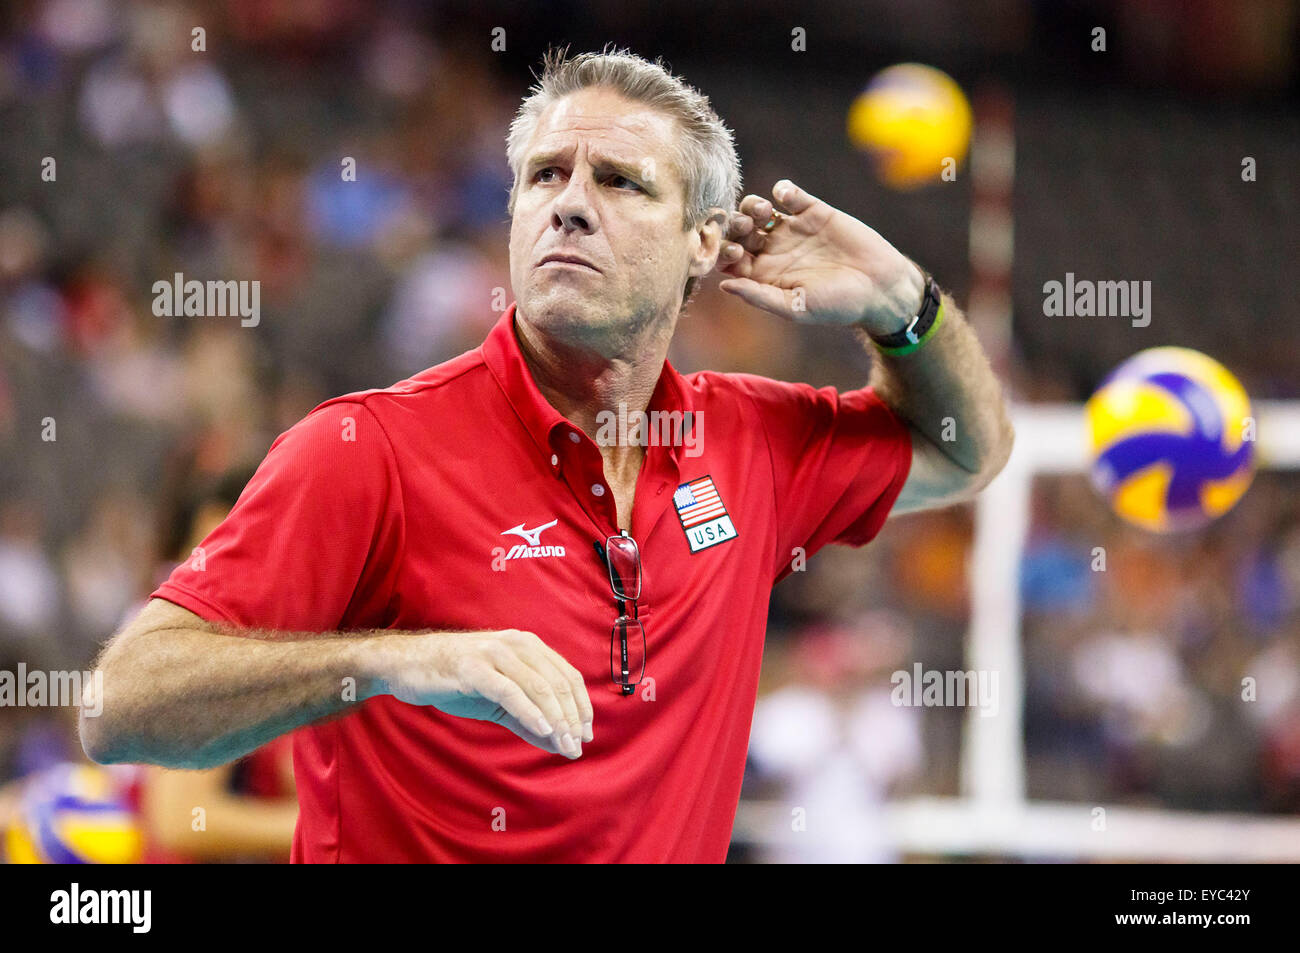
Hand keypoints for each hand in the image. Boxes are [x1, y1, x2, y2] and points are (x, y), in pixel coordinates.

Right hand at [374, 629, 593, 759]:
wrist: (408, 665)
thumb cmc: (457, 679)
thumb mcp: (499, 700)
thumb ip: (529, 719)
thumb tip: (561, 744)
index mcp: (528, 646)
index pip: (566, 676)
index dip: (581, 706)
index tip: (586, 735)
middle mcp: (516, 644)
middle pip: (557, 683)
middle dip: (572, 719)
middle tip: (577, 747)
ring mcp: (495, 654)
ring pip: (538, 687)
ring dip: (556, 720)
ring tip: (565, 745)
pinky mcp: (474, 669)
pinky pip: (510, 691)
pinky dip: (530, 712)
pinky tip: (543, 731)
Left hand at [716, 179, 925, 335]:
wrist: (880, 287)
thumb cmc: (837, 306)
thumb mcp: (795, 307)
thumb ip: (758, 296)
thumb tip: (723, 285)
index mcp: (764, 275)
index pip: (730, 259)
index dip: (724, 252)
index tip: (734, 251)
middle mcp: (774, 250)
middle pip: (739, 231)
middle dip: (736, 225)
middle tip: (746, 227)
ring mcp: (793, 229)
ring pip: (758, 210)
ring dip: (753, 206)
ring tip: (764, 212)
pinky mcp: (814, 211)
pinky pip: (790, 195)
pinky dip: (783, 190)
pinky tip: (787, 197)